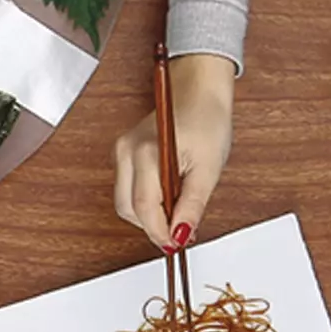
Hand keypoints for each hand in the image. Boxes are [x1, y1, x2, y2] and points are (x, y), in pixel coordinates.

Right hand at [113, 53, 235, 251]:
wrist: (198, 88)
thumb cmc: (206, 117)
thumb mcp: (209, 167)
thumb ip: (193, 204)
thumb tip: (182, 234)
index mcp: (147, 152)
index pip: (145, 208)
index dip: (161, 232)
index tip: (177, 243)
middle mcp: (126, 151)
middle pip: (129, 209)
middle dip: (153, 225)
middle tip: (181, 229)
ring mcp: (121, 151)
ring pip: (126, 202)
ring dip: (150, 213)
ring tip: (178, 206)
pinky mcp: (124, 153)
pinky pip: (128, 189)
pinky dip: (146, 200)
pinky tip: (168, 195)